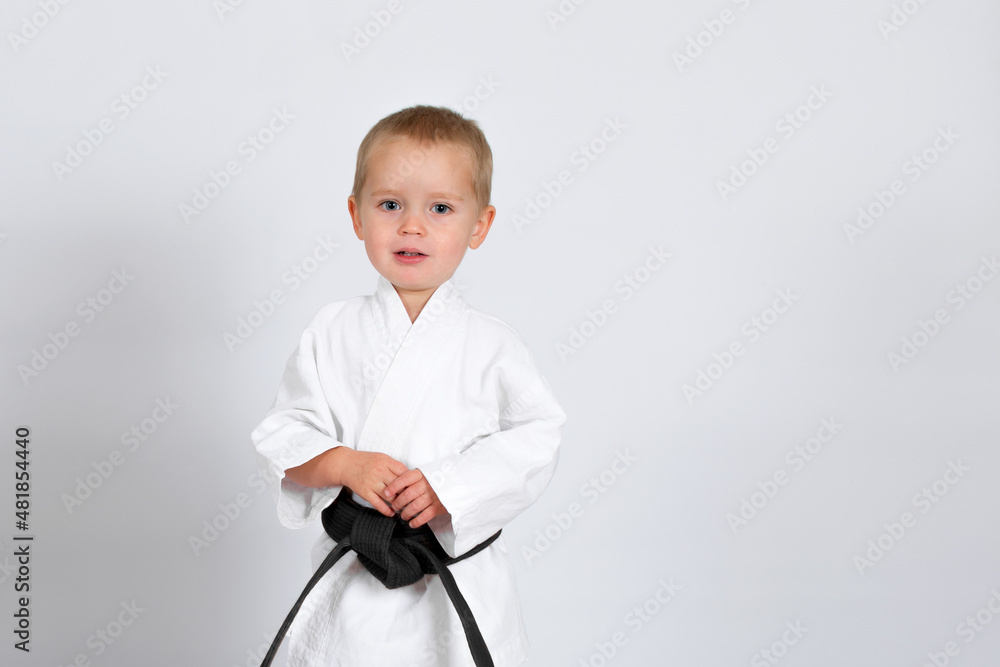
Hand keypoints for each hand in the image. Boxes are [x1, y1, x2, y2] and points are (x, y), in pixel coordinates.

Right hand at [285, 448, 406, 516]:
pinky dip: (386, 511)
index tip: (416, 487)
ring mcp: (372, 483)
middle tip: (413, 500)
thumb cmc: (366, 461)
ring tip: (404, 507)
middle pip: (399, 486)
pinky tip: (392, 513)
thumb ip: (395, 467)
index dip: (412, 481)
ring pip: (390, 497)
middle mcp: (379, 472)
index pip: (404, 472)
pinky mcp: (365, 493)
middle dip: (407, 494)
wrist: (345, 464)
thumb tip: (411, 477)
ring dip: (399, 504)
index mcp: (385, 462)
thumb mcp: (382, 458)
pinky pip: (378, 504)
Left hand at [384, 469, 446, 527]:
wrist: (452, 485)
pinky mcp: (438, 507)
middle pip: (407, 495)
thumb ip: (408, 479)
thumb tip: (390, 489)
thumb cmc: (430, 482)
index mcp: (420, 475)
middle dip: (398, 503)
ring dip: (406, 514)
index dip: (393, 486)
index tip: (386, 493)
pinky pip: (425, 516)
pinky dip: (416, 521)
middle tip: (395, 507)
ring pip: (414, 507)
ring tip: (403, 516)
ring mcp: (433, 496)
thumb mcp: (420, 476)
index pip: (404, 479)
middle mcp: (426, 484)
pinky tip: (412, 523)